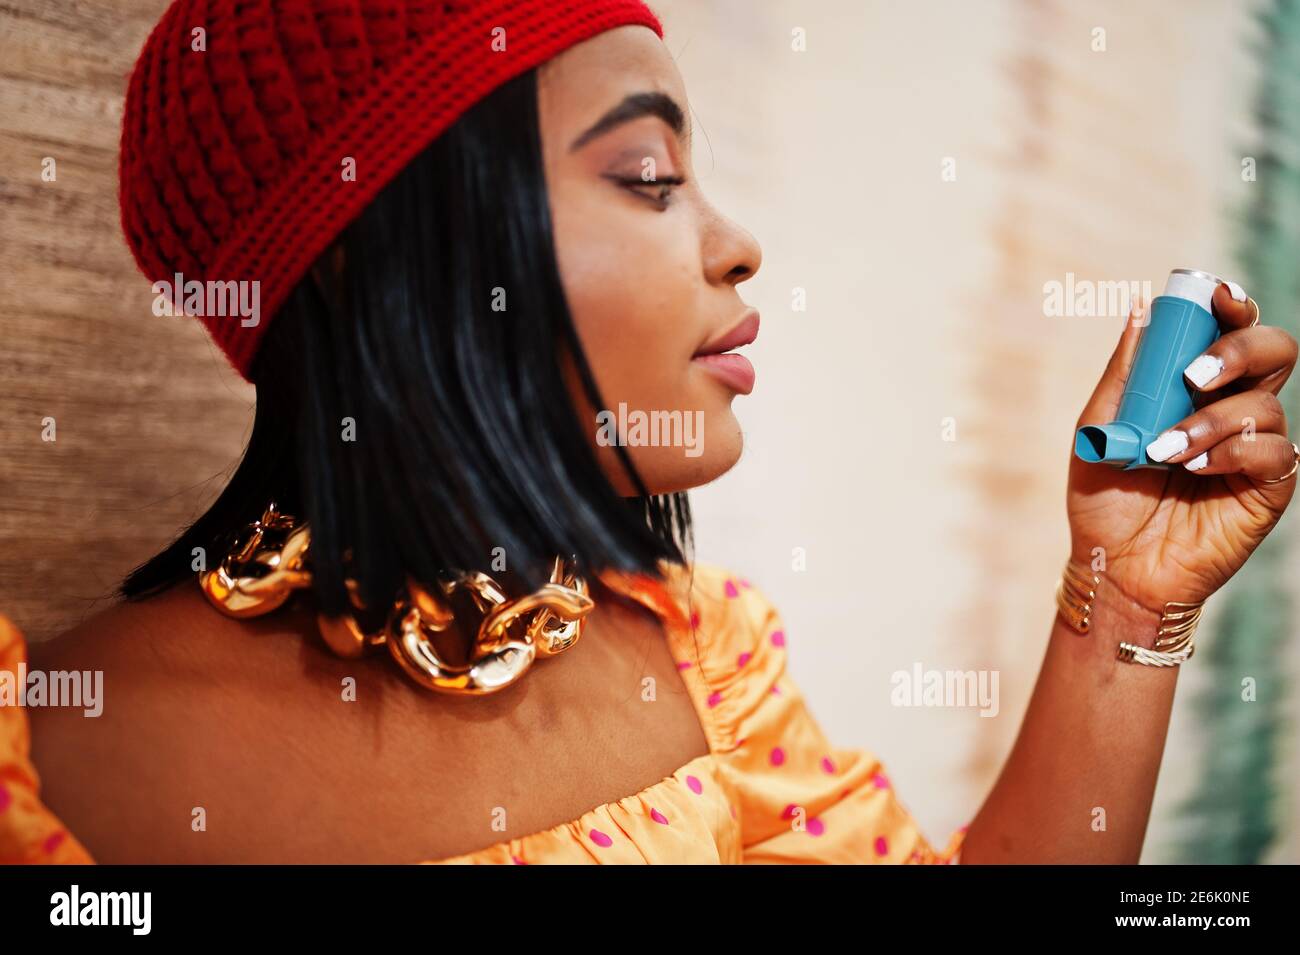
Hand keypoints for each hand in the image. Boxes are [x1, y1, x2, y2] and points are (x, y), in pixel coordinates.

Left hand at [1068, 284, 1297, 613]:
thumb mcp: (1098, 427)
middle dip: (1239, 349)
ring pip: (1266, 403)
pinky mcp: (1268, 487)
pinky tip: (1195, 468)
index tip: (1217, 295)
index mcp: (1194, 387)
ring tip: (1164, 449)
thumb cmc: (1104, 497)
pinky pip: (1274, 451)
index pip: (1230, 330)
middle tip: (1193, 376)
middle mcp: (1232, 408)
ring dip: (1211, 420)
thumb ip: (1124, 373)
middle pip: (1274, 350)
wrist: (1111, 565)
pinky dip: (1232, 451)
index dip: (1233, 305)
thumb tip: (1140, 310)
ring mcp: (1254, 447)